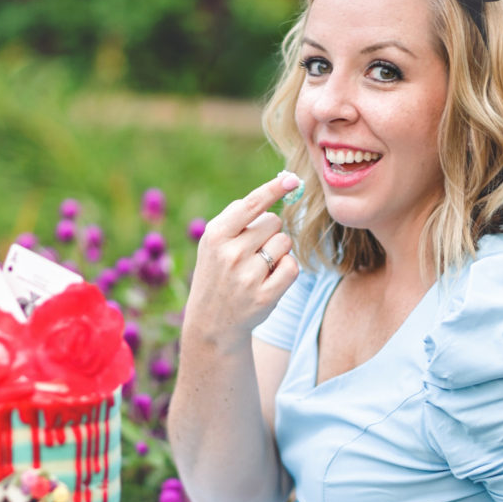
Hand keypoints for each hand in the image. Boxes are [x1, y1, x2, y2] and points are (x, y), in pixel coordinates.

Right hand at [185, 172, 300, 349]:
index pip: (251, 204)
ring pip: (285, 243)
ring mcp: (247, 276)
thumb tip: (276, 187)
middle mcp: (230, 254)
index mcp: (215, 235)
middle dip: (270, 232)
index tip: (292, 178)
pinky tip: (269, 279)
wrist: (211, 323)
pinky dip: (286, 270)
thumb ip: (238, 216)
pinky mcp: (265, 296)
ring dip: (279, 251)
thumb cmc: (218, 273)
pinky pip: (292, 267)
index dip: (273, 189)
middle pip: (274, 222)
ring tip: (259, 267)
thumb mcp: (214, 243)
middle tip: (253, 251)